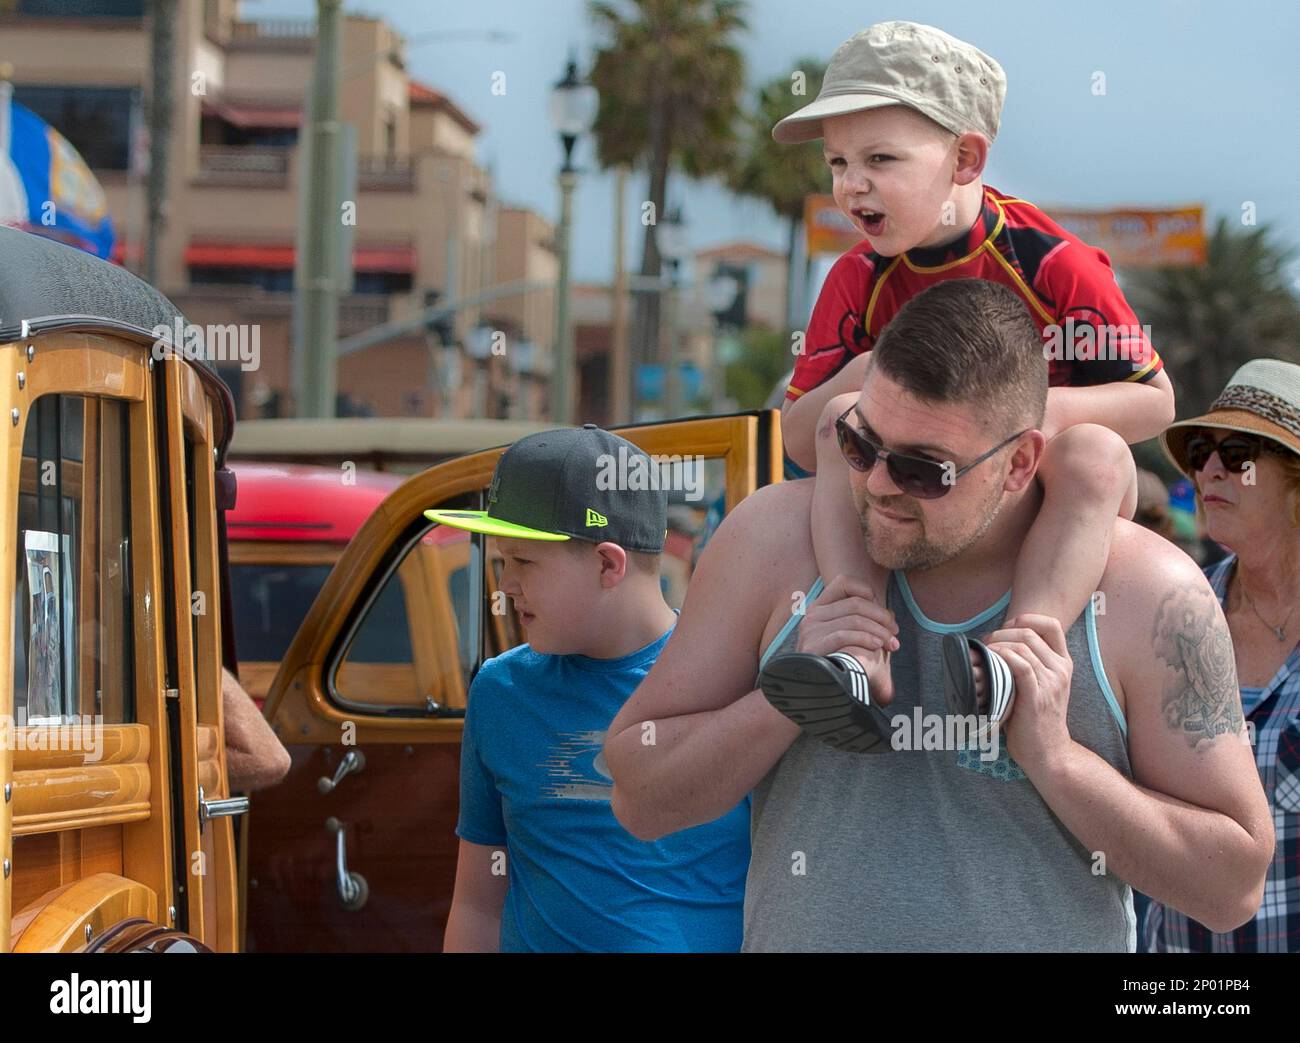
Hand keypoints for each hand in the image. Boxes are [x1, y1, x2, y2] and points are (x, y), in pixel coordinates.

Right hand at [795, 574, 899, 703]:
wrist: (816, 693)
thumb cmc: (840, 665)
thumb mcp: (851, 639)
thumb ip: (864, 623)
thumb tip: (889, 613)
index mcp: (820, 608)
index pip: (843, 583)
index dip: (866, 590)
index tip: (882, 610)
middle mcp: (812, 615)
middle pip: (856, 603)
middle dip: (882, 617)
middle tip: (895, 632)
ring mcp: (810, 630)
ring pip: (854, 619)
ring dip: (880, 632)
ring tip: (892, 644)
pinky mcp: (812, 646)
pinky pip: (844, 635)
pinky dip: (866, 639)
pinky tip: (878, 647)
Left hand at [985, 613, 1073, 771]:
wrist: (1048, 752)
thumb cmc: (1035, 718)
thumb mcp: (1041, 685)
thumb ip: (1031, 664)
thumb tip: (1000, 642)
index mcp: (1063, 663)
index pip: (1051, 625)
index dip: (1026, 619)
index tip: (1006, 627)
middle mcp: (1060, 670)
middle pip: (1029, 633)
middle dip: (1002, 633)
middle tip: (985, 643)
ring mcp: (1051, 683)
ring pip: (1023, 647)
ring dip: (997, 645)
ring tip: (983, 654)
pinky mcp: (1037, 697)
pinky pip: (1022, 666)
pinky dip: (1003, 657)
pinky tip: (991, 660)